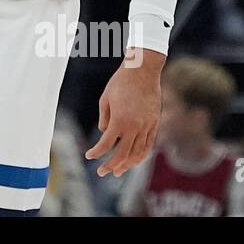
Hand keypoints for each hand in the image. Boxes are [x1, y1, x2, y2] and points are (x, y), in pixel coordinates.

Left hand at [86, 51, 163, 176]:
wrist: (143, 71)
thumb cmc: (120, 82)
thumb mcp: (105, 99)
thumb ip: (104, 119)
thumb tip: (104, 133)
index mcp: (120, 121)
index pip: (106, 144)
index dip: (96, 152)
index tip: (89, 156)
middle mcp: (135, 127)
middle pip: (122, 154)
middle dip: (111, 166)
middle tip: (101, 172)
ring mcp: (147, 126)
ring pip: (138, 153)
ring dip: (127, 165)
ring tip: (117, 172)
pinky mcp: (154, 124)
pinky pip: (148, 145)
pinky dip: (141, 155)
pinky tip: (133, 160)